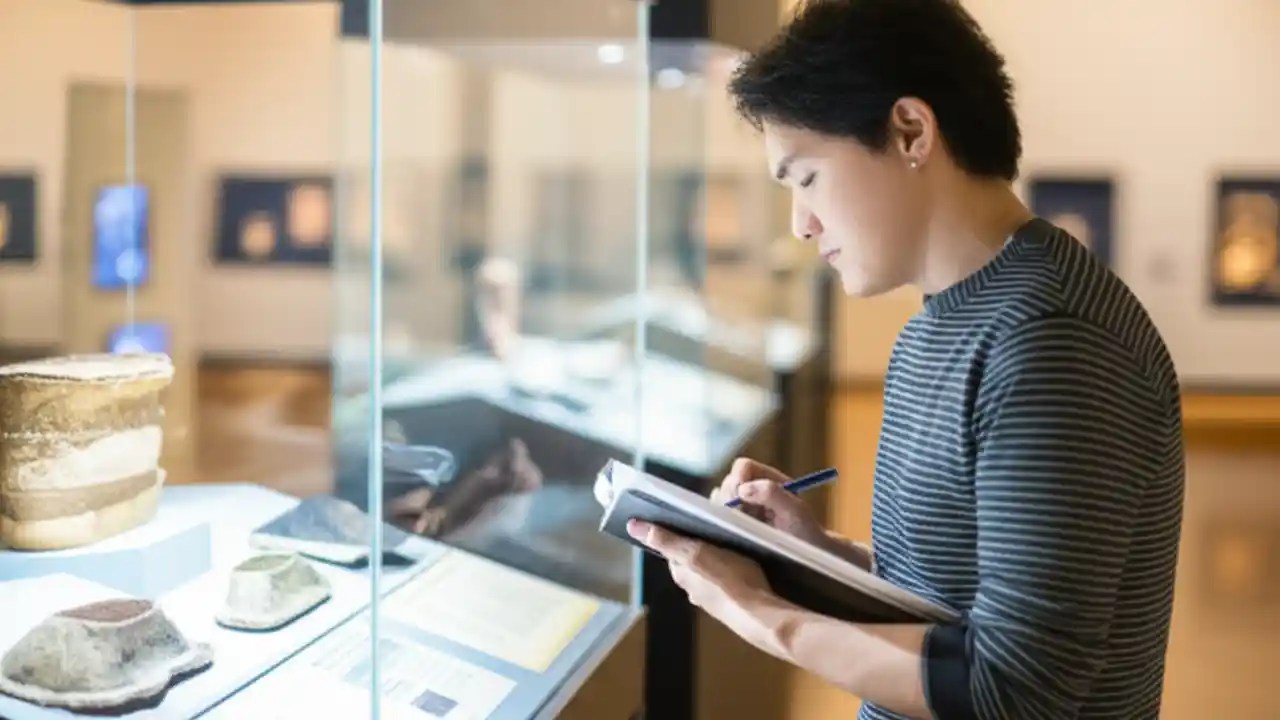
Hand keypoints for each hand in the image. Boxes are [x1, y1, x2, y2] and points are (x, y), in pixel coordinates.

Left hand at [627, 519, 784, 653]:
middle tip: (716, 527)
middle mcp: (692, 589)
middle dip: (699, 545)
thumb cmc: (727, 579)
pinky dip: (730, 571)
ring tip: (732, 542)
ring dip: (716, 558)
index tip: (692, 518)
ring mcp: (712, 600)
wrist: (760, 615)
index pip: (672, 549)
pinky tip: (744, 564)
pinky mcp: (732, 604)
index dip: (679, 532)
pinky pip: (726, 581)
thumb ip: (665, 540)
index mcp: (681, 575)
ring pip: (708, 571)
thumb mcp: (695, 553)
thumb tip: (631, 526)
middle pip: (690, 560)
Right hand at [712, 458, 830, 550]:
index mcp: (767, 478)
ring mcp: (741, 508)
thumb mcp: (796, 512)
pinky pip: (718, 520)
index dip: (738, 478)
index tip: (739, 496)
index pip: (744, 467)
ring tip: (743, 529)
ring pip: (719, 501)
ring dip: (726, 513)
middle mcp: (751, 490)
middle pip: (727, 483)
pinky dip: (722, 525)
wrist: (809, 558)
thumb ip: (773, 494)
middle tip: (740, 516)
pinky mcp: (734, 526)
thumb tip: (743, 489)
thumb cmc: (807, 532)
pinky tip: (736, 536)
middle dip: (730, 498)